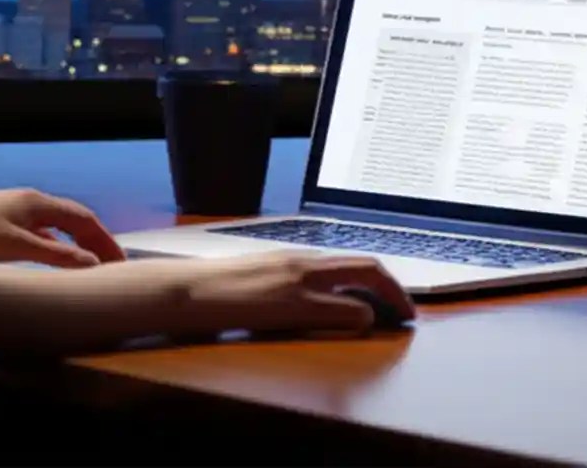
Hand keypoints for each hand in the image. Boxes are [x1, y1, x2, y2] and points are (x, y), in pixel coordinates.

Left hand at [0, 189, 125, 267]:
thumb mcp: (16, 247)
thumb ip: (55, 255)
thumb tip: (92, 263)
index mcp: (38, 203)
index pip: (85, 218)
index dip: (105, 240)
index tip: (120, 261)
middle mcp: (30, 202)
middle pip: (74, 218)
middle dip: (96, 240)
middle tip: (112, 264)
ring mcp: (15, 210)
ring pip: (56, 225)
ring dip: (76, 242)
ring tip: (89, 264)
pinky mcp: (1, 221)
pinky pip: (40, 231)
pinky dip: (56, 244)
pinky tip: (51, 257)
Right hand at [0, 248, 415, 360]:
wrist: (176, 292)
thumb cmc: (206, 292)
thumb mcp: (248, 283)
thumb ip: (275, 286)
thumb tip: (294, 299)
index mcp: (290, 257)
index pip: (347, 258)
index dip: (376, 277)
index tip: (390, 295)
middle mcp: (299, 261)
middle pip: (366, 262)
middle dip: (397, 286)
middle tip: (410, 310)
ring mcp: (296, 279)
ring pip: (363, 279)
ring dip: (388, 300)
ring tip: (400, 320)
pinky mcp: (290, 302)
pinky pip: (343, 308)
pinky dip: (359, 317)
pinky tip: (360, 328)